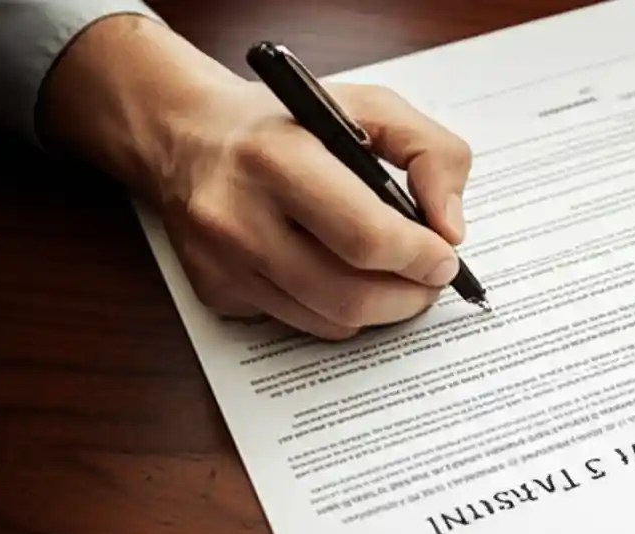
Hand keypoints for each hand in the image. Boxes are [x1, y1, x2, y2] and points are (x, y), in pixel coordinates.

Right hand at [157, 81, 470, 339]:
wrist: (185, 135)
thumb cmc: (288, 122)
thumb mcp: (369, 107)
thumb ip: (431, 153)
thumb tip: (449, 229)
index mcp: (276, 156)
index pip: (366, 237)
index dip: (419, 257)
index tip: (444, 258)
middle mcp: (238, 214)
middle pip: (350, 296)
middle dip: (408, 296)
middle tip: (429, 279)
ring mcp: (222, 262)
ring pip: (330, 322)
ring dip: (380, 310)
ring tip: (395, 279)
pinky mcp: (215, 292)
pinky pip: (299, 325)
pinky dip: (334, 311)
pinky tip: (337, 274)